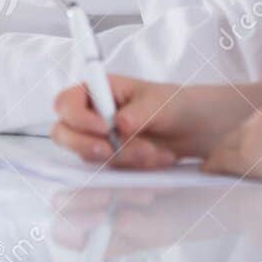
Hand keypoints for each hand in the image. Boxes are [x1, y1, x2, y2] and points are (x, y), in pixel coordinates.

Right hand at [51, 76, 252, 168]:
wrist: (198, 130)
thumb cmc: (177, 104)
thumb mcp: (161, 103)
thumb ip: (139, 112)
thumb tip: (119, 124)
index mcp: (97, 90)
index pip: (66, 104)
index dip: (78, 118)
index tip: (104, 127)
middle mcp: (92, 115)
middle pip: (64, 134)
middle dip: (89, 146)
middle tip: (112, 150)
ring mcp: (98, 140)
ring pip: (89, 157)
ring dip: (121, 158)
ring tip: (154, 152)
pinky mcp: (111, 162)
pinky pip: (109, 171)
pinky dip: (132, 169)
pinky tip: (157, 159)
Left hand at [201, 96, 261, 186]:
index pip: (255, 124)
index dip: (248, 138)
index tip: (246, 148)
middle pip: (237, 133)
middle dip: (230, 146)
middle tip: (218, 159)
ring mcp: (253, 133)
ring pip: (228, 146)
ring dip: (219, 157)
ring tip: (209, 167)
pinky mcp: (248, 154)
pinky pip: (222, 160)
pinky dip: (212, 166)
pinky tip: (205, 172)